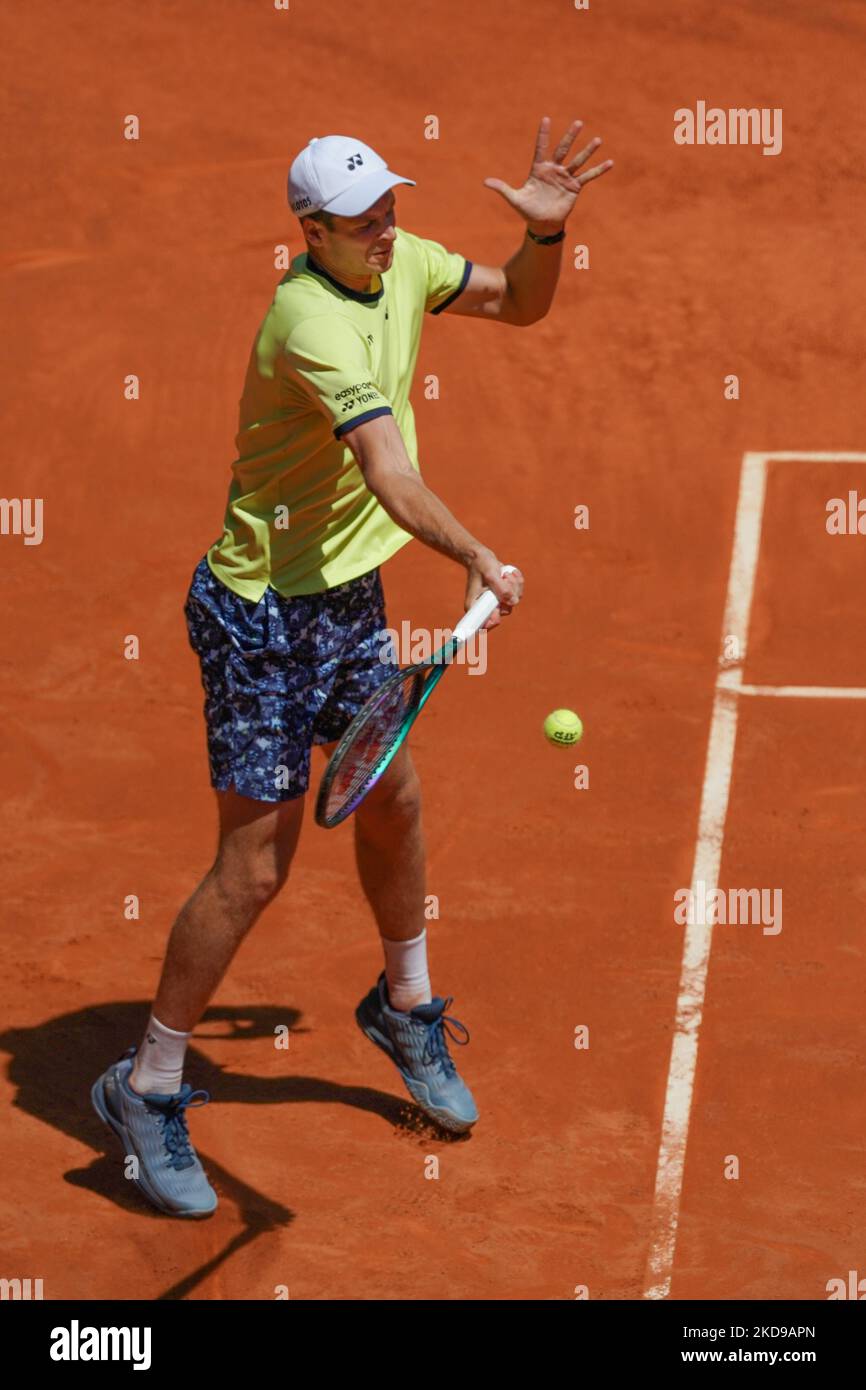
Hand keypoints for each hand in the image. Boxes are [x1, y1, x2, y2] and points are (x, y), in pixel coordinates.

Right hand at [465, 551, 523, 630]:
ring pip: (514, 601)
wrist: (482, 557)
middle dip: (508, 593)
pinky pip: (518, 594)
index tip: (498, 605)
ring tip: (505, 574)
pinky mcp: (504, 596)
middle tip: (504, 578)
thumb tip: (513, 601)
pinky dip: (517, 582)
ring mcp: (497, 602)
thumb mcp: (491, 575)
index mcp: (475, 606)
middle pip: (505, 611)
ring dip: (514, 585)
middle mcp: (486, 607)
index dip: (494, 619)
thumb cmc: (482, 565)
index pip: (485, 624)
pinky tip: (510, 572)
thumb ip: (501, 589)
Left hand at [484, 115, 613, 232]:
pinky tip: (610, 163)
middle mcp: (554, 169)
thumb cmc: (527, 210)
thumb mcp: (514, 198)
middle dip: (570, 136)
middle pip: (563, 149)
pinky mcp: (575, 188)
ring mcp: (566, 177)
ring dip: (588, 151)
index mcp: (539, 169)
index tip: (545, 119)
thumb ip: (502, 188)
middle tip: (578, 122)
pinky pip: (588, 177)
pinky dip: (599, 171)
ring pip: (578, 160)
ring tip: (598, 139)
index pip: (541, 148)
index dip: (543, 135)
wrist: (541, 223)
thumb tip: (485, 182)